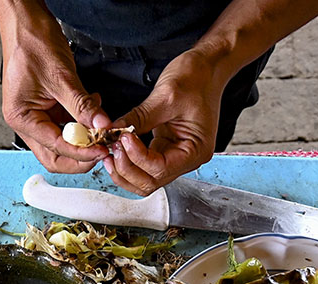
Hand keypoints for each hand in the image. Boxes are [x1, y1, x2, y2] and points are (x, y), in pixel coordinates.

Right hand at [0, 18, 110, 172]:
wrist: (26, 21)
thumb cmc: (31, 42)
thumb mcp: (61, 77)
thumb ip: (82, 106)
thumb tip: (101, 126)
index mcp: (21, 117)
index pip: (55, 147)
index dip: (81, 152)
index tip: (102, 149)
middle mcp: (26, 121)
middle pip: (55, 155)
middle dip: (80, 157)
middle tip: (102, 149)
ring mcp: (36, 116)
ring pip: (63, 142)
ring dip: (83, 138)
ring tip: (101, 126)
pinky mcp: (46, 108)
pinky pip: (66, 124)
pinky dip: (82, 122)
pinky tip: (93, 108)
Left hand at [106, 51, 224, 193]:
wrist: (207, 68)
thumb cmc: (197, 79)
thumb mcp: (166, 96)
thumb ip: (139, 117)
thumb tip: (114, 130)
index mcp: (195, 150)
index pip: (160, 169)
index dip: (137, 157)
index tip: (123, 138)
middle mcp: (187, 159)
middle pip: (151, 182)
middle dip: (127, 169)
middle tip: (113, 146)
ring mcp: (176, 155)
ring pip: (145, 178)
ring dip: (125, 170)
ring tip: (110, 150)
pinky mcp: (165, 147)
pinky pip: (144, 164)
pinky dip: (129, 161)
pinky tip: (117, 148)